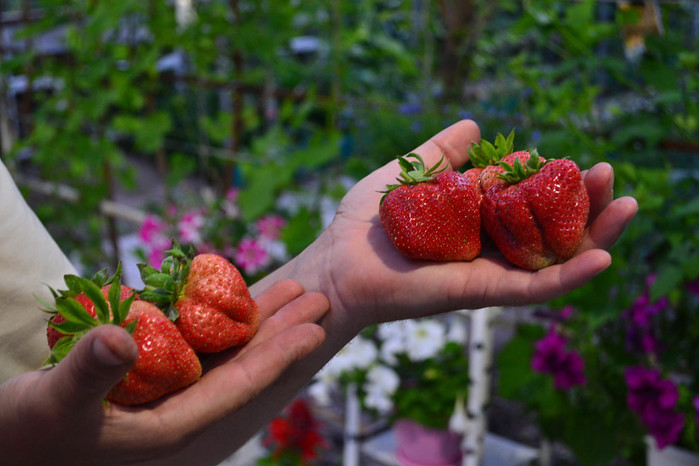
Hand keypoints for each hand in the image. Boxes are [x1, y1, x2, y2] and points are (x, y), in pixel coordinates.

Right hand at [0, 280, 328, 465]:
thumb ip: (88, 372)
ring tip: (290, 290)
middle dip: (282, 330)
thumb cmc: (23, 435)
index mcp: (172, 427)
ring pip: (225, 352)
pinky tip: (236, 302)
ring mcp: (167, 394)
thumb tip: (123, 337)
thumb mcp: (51, 403)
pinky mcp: (151, 379)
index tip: (316, 327)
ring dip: (258, 320)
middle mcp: (178, 411)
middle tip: (318, 297)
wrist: (3, 446)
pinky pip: (197, 347)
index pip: (240, 387)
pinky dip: (219, 321)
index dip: (280, 355)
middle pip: (245, 365)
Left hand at [256, 119, 637, 329]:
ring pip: (553, 261)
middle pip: (550, 233)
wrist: (338, 263)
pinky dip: (568, 276)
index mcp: (474, 223)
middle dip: (586, 207)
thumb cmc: (366, 224)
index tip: (577, 160)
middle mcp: (486, 250)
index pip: (528, 205)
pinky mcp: (478, 293)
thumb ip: (442, 153)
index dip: (556, 185)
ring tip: (625, 207)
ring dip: (594, 237)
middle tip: (612, 179)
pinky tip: (601, 256)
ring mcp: (486, 274)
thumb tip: (474, 125)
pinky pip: (531, 288)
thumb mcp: (409, 175)